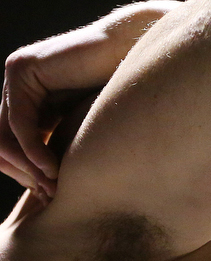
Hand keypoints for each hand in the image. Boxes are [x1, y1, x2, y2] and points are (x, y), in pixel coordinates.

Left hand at [0, 2, 179, 200]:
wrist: (134, 52)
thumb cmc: (125, 91)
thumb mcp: (87, 126)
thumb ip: (66, 142)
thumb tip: (56, 181)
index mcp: (32, 98)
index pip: (11, 143)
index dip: (26, 172)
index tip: (50, 195)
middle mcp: (18, 85)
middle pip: (0, 140)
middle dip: (22, 172)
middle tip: (48, 195)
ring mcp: (17, 75)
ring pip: (2, 133)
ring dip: (24, 166)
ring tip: (50, 186)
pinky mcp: (23, 71)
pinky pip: (19, 122)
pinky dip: (32, 150)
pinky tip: (51, 169)